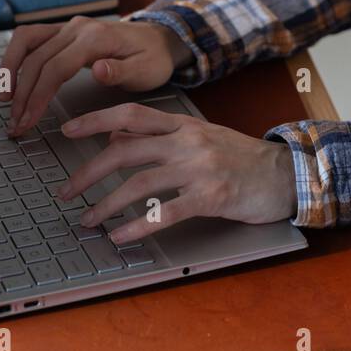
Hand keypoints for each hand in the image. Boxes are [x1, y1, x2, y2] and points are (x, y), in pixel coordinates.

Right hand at [0, 15, 192, 136]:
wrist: (159, 39)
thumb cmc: (153, 58)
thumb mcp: (146, 70)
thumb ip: (121, 71)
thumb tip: (98, 69)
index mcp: (96, 37)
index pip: (55, 67)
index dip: (38, 96)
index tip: (28, 121)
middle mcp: (77, 27)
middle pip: (37, 59)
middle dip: (22, 94)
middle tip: (16, 123)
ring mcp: (68, 27)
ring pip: (26, 41)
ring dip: (10, 70)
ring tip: (5, 100)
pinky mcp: (63, 31)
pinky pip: (30, 39)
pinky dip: (15, 58)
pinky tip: (11, 80)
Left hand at [56, 103, 297, 239]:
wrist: (285, 173)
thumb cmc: (240, 158)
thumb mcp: (199, 136)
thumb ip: (159, 135)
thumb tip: (114, 137)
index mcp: (182, 124)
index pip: (130, 114)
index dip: (94, 120)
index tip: (65, 130)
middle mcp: (187, 142)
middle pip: (125, 150)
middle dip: (88, 172)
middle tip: (65, 191)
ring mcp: (199, 168)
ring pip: (139, 182)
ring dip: (106, 204)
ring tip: (87, 220)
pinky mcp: (211, 196)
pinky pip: (165, 212)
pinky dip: (137, 225)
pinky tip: (120, 236)